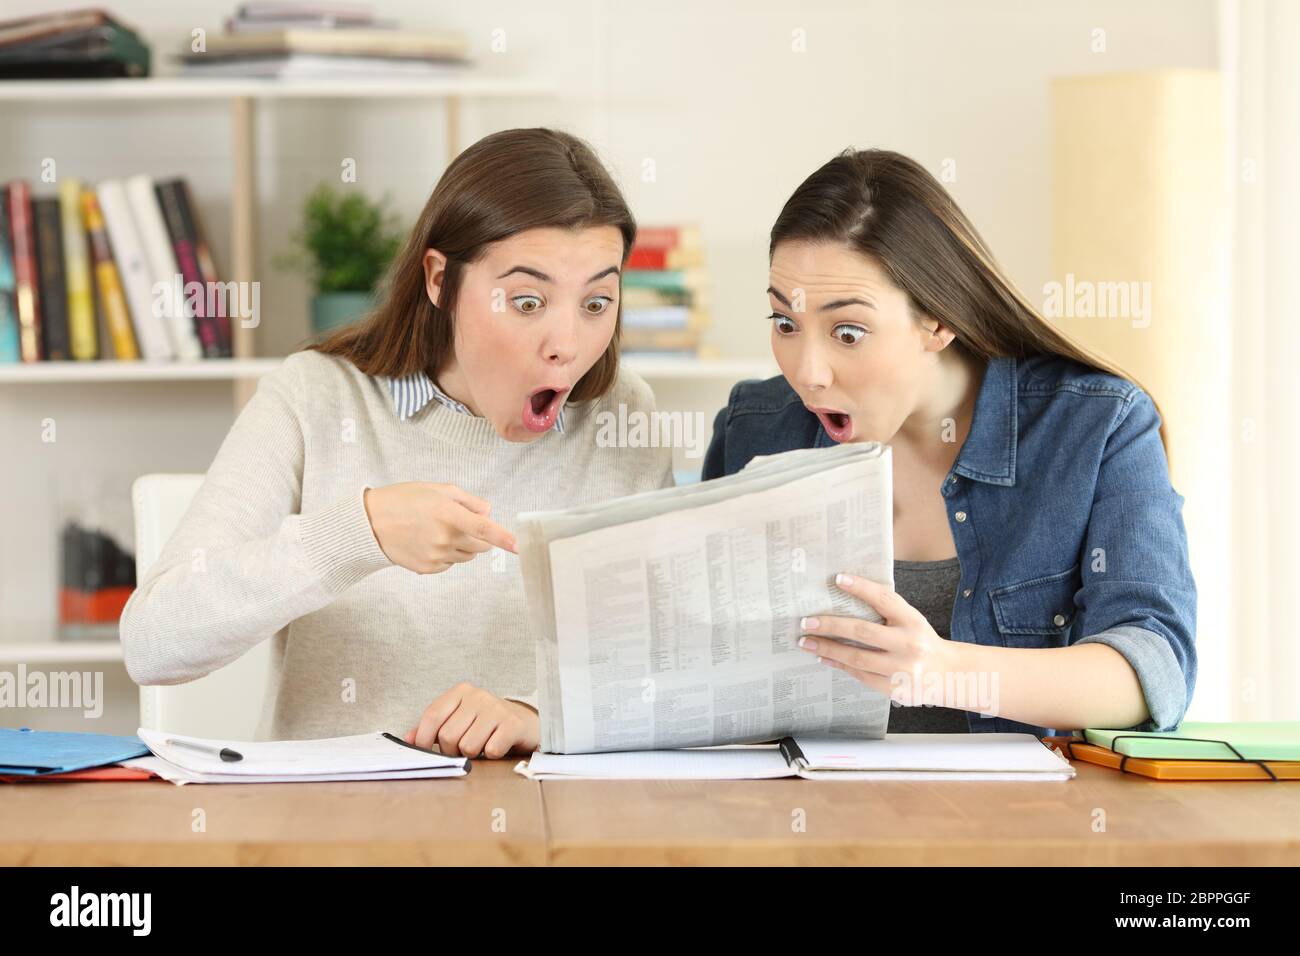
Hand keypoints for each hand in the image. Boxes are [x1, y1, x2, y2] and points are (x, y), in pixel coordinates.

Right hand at [364, 482, 516, 574]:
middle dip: (479, 537)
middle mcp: (443, 538)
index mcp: (447, 514)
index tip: (518, 545)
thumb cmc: (403, 500)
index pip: (482, 528)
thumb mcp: (437, 489)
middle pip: (481, 547)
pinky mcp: (428, 568)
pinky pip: (450, 564)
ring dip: (463, 546)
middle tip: (460, 523)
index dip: (502, 537)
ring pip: (467, 557)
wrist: (370, 523)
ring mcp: (435, 556)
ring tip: (439, 530)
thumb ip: (468, 500)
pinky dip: (448, 555)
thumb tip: (489, 512)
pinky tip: (429, 542)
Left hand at [404, 683, 539, 757]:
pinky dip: (492, 754)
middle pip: (448, 736)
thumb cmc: (486, 723)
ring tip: (482, 745)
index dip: (424, 738)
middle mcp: (478, 696)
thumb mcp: (459, 719)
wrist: (525, 722)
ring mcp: (496, 708)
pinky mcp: (512, 724)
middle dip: (452, 751)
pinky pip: (491, 750)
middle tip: (463, 749)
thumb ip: (433, 728)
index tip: (424, 751)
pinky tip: (497, 745)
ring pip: (468, 746)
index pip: (432, 716)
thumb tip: (408, 738)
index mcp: (461, 691)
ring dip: (473, 754)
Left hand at [797, 572, 962, 705]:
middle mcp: (909, 644)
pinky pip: (861, 675)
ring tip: (807, 642)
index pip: (884, 599)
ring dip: (828, 649)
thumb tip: (845, 597)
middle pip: (862, 631)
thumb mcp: (911, 621)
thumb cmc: (920, 641)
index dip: (861, 587)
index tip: (837, 579)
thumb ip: (887, 611)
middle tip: (807, 622)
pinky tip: (824, 658)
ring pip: (857, 657)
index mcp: (913, 621)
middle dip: (830, 625)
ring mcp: (903, 669)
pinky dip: (840, 665)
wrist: (949, 674)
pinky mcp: (896, 689)